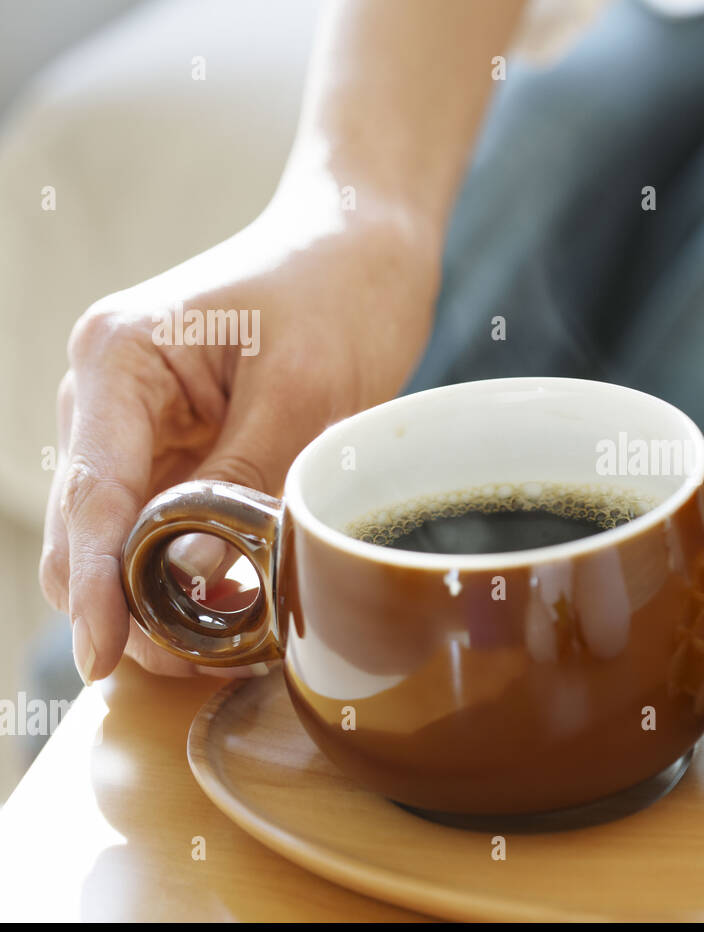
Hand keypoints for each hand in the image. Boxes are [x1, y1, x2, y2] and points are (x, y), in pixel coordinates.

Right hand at [40, 195, 437, 680]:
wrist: (365, 242)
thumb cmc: (337, 290)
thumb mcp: (302, 389)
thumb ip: (243, 482)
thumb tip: (194, 583)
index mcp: (119, 359)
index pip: (92, 492)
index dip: (97, 583)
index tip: (105, 656)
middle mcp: (111, 394)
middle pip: (89, 526)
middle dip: (127, 603)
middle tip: (193, 667)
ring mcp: (142, 422)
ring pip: (123, 536)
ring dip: (159, 595)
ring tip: (223, 649)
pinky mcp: (183, 444)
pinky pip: (168, 522)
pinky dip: (191, 569)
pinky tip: (235, 608)